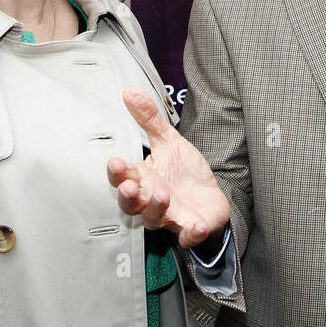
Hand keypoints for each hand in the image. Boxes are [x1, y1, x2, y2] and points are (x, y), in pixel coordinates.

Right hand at [107, 87, 230, 247]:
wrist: (210, 198)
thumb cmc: (183, 173)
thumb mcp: (169, 142)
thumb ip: (149, 120)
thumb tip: (130, 91)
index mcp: (144, 178)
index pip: (124, 177)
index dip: (118, 172)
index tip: (115, 161)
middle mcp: (152, 200)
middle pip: (131, 203)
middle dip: (128, 195)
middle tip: (130, 185)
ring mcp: (170, 216)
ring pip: (154, 219)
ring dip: (155, 208)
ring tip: (162, 194)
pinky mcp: (191, 228)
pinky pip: (188, 235)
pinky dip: (191, 233)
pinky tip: (196, 226)